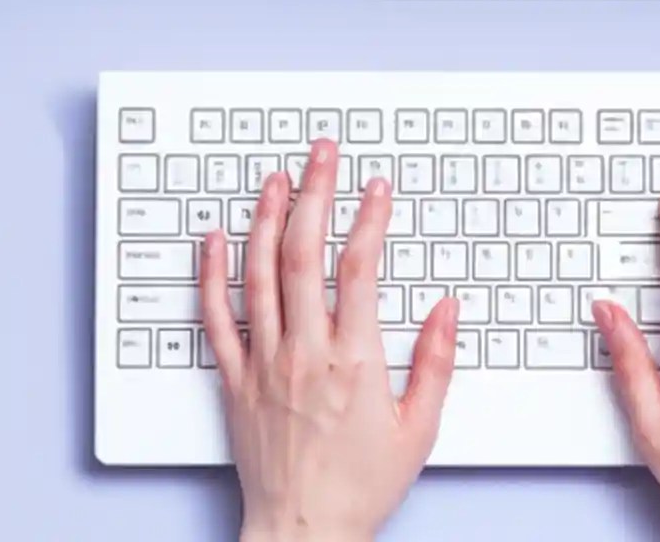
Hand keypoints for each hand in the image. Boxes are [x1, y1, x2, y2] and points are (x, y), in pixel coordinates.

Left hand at [200, 138, 460, 541]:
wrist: (303, 531)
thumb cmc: (360, 486)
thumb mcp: (419, 429)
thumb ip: (436, 363)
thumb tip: (447, 310)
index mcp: (355, 361)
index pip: (359, 269)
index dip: (368, 218)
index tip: (376, 188)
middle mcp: (305, 353)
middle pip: (305, 254)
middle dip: (316, 195)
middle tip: (323, 155)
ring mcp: (264, 364)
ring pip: (259, 275)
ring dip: (267, 219)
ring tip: (277, 179)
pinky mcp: (235, 381)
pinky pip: (217, 318)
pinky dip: (212, 274)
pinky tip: (216, 240)